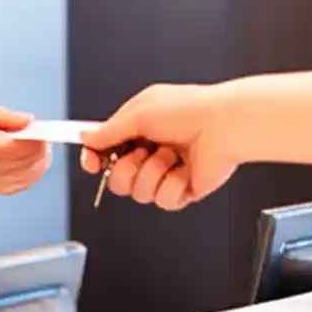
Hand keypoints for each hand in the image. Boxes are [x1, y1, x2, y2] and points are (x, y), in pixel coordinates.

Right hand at [0, 102, 50, 195]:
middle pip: (24, 161)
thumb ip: (6, 116)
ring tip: (37, 143)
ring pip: (28, 174)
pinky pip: (25, 183)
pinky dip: (36, 171)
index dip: (32, 139)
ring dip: (40, 158)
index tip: (39, 129)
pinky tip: (33, 158)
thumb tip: (30, 121)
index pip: (12, 148)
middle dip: (39, 146)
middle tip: (39, 132)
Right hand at [79, 84, 241, 210]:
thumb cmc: (189, 110)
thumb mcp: (138, 113)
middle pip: (118, 180)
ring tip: (170, 155)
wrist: (225, 125)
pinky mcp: (184, 190)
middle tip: (141, 152)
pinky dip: (172, 185)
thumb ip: (108, 131)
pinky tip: (183, 169)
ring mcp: (168, 173)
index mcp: (140, 129)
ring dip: (152, 173)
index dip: (95, 160)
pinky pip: (164, 201)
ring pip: (139, 193)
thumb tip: (87, 138)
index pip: (106, 151)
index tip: (91, 163)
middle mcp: (152, 151)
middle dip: (125, 170)